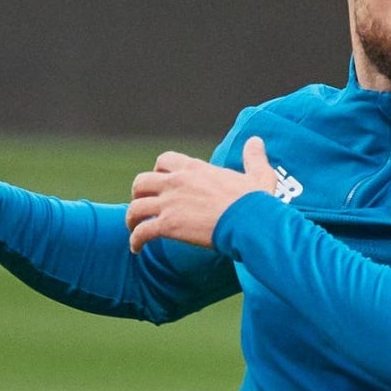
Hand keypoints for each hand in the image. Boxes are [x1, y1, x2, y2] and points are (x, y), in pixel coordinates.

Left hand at [126, 136, 278, 252]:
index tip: (161, 182)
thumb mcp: (258, 174)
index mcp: (194, 168)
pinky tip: (136, 249)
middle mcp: (177, 182)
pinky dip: (136, 240)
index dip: (159, 171)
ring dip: (131, 219)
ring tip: (134, 229)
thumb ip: (254, 157)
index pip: (164, 160)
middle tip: (143, 205)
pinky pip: (142, 232)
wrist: (249, 222)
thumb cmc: (255, 201)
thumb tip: (256, 141)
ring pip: (135, 207)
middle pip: (141, 182)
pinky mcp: (168, 225)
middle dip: (138, 194)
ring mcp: (170, 203)